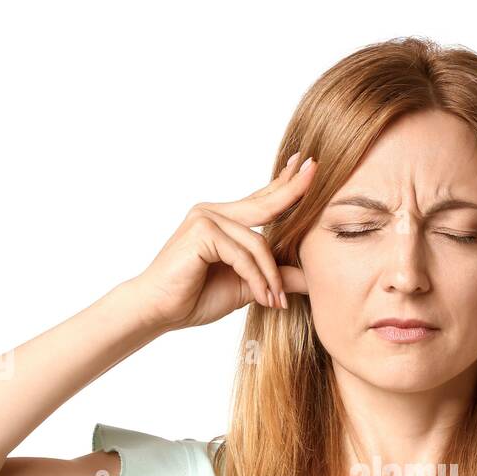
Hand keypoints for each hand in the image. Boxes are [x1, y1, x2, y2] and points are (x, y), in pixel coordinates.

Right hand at [128, 152, 316, 331]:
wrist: (159, 311)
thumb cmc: (195, 298)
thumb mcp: (249, 287)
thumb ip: (277, 278)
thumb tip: (313, 278)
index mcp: (223, 219)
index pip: (261, 199)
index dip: (285, 183)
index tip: (308, 164)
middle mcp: (213, 211)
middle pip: (265, 203)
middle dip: (294, 191)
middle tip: (318, 172)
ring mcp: (205, 218)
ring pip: (258, 243)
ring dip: (270, 277)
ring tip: (275, 302)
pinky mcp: (201, 232)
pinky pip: (242, 255)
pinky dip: (256, 279)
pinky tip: (263, 298)